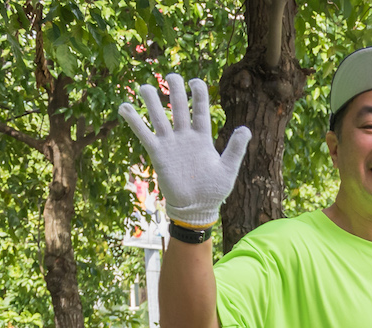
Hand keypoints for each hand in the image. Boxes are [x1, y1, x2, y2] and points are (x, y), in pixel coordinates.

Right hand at [118, 75, 250, 227]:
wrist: (196, 208)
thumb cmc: (214, 190)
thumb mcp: (228, 169)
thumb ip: (235, 149)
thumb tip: (246, 129)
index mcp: (203, 138)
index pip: (201, 110)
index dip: (199, 94)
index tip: (195, 81)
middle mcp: (185, 136)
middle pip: (179, 107)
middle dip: (175, 90)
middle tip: (171, 75)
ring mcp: (170, 143)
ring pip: (159, 117)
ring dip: (152, 101)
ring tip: (145, 86)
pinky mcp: (158, 153)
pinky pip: (144, 134)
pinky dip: (135, 121)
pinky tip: (124, 107)